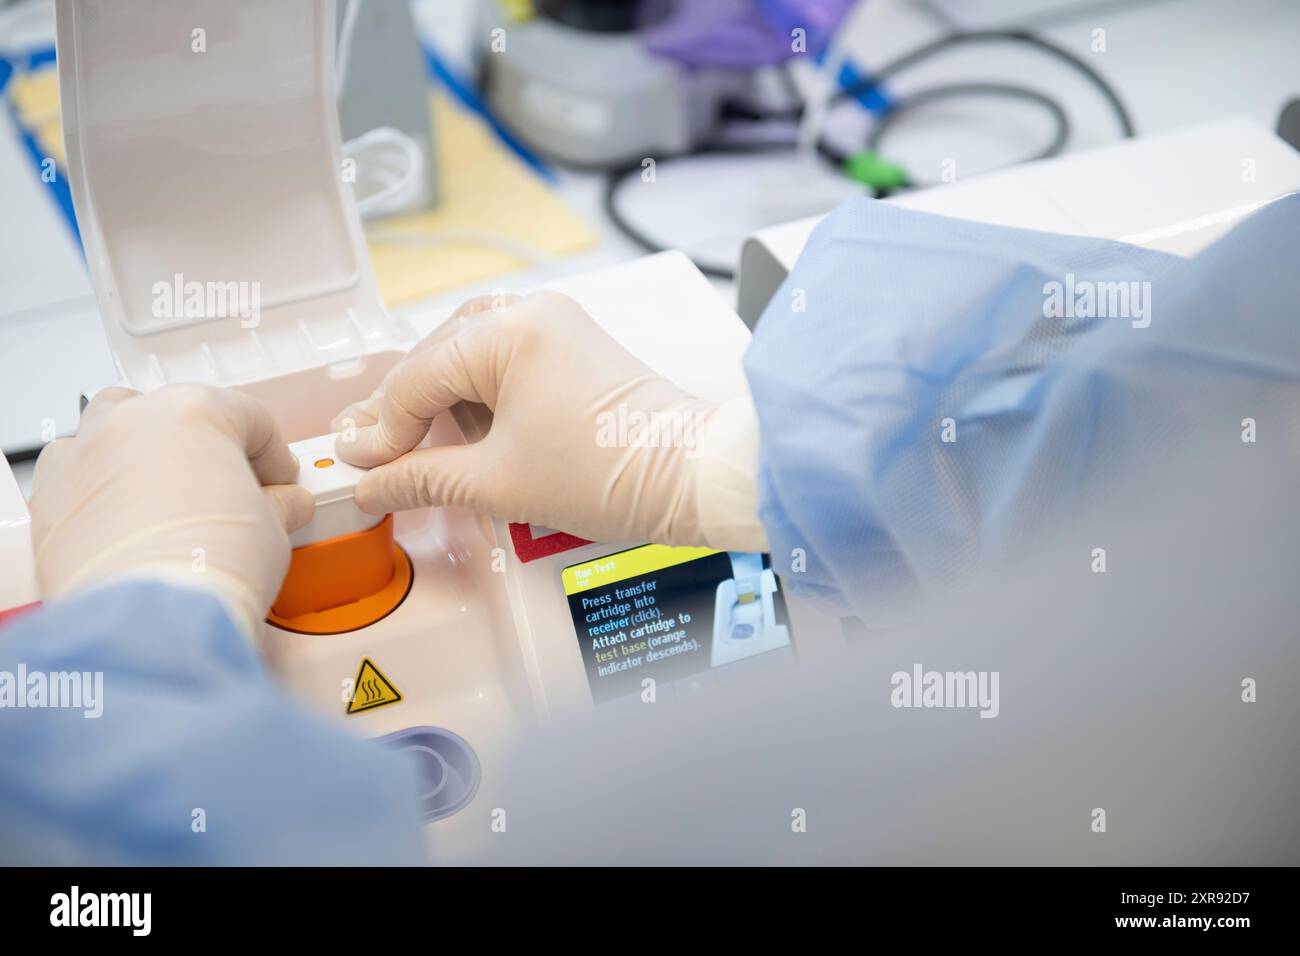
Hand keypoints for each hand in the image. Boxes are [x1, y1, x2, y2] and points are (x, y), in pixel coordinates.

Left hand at [29, 385, 313, 636]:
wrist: (150, 623)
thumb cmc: (208, 569)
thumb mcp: (272, 530)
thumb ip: (278, 505)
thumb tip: (285, 505)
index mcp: (194, 411)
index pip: (250, 417)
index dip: (275, 455)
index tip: (281, 484)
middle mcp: (131, 419)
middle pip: (178, 415)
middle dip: (206, 448)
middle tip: (229, 490)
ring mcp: (83, 454)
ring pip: (117, 433)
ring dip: (145, 455)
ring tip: (170, 499)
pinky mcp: (50, 496)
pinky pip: (78, 477)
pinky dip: (100, 491)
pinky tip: (126, 526)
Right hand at [332, 291, 767, 550]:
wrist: (694, 475)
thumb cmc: (610, 472)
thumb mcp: (497, 483)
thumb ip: (422, 478)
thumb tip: (372, 483)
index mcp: (508, 332)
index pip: (418, 378)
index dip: (382, 428)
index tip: (358, 463)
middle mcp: (531, 312)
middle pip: (439, 359)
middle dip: (405, 412)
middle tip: (371, 453)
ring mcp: (557, 325)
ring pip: (471, 357)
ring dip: (441, 402)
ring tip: (414, 450)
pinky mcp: (575, 346)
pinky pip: (508, 361)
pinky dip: (481, 397)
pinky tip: (465, 434)